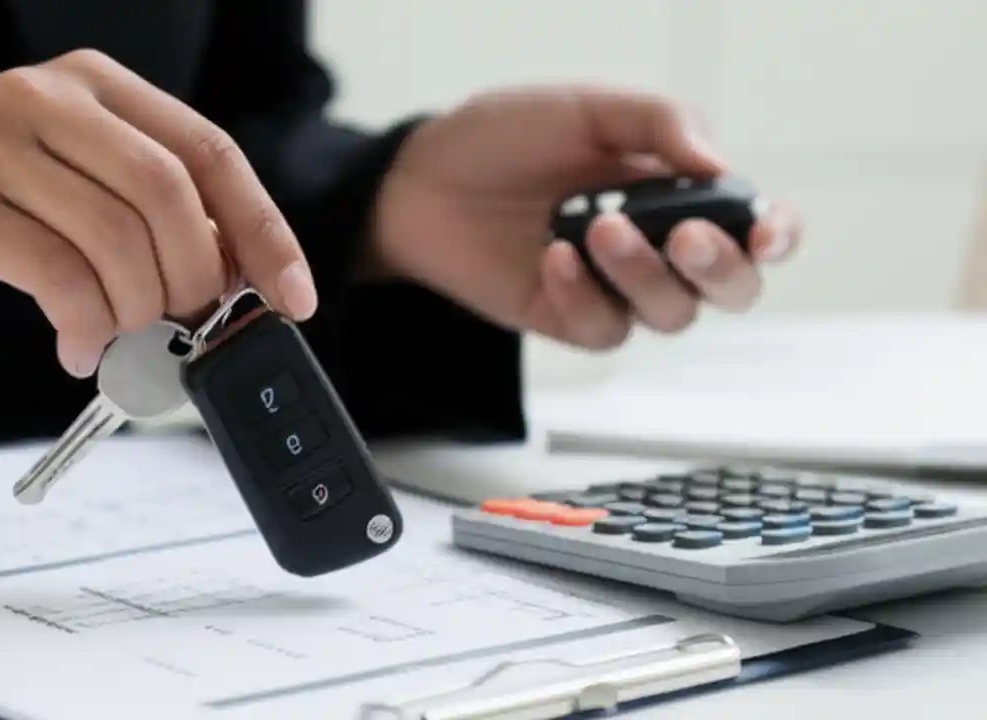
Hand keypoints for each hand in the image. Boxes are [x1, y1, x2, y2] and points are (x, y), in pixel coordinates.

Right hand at [0, 49, 318, 376]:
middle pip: (170, 193)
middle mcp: (51, 98)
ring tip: (121, 339)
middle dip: (194, 278)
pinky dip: (83, 326)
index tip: (292, 296)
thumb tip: (232, 282)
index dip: (263, 231)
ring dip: (137, 311)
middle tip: (182, 324)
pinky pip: (55, 275)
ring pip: (116, 238)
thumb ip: (146, 214)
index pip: (210, 153)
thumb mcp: (70, 181)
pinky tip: (75, 347)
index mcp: (97, 86)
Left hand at [370, 86, 799, 349]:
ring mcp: (615, 287)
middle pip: (729, 288)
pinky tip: (553, 257)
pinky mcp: (569, 317)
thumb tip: (719, 163)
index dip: (775, 235)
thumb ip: (658, 123)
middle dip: (719, 267)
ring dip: (642, 273)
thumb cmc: (507, 137)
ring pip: (670, 314)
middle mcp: (657, 245)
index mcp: (678, 191)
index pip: (753, 226)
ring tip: (595, 225)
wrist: (424, 177)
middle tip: (682, 234)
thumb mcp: (585, 108)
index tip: (764, 232)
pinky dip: (584, 295)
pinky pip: (602, 329)